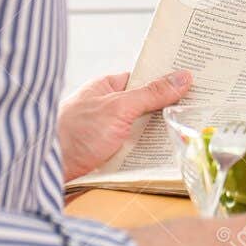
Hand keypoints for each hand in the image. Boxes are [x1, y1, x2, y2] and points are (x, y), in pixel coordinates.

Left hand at [58, 70, 191, 178]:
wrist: (46, 168)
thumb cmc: (74, 130)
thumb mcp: (119, 107)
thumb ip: (151, 94)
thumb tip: (183, 77)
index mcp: (107, 87)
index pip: (144, 79)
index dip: (167, 80)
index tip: (194, 82)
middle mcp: (107, 108)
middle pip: (145, 107)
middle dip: (167, 112)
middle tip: (200, 111)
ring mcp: (107, 133)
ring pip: (141, 132)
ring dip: (158, 137)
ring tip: (190, 135)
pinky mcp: (106, 156)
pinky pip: (134, 152)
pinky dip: (147, 155)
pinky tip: (165, 158)